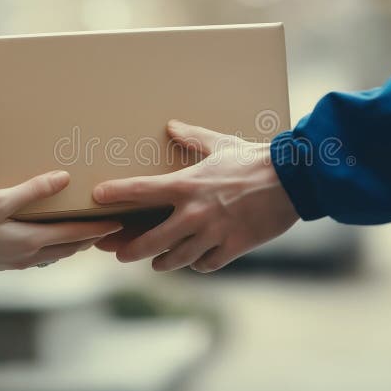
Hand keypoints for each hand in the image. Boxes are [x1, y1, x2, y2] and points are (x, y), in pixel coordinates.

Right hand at [0, 171, 121, 269]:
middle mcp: (26, 256)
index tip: (119, 223)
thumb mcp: (0, 199)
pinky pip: (37, 256)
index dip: (99, 228)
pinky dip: (52, 247)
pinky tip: (48, 239)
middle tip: (107, 228)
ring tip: (83, 232)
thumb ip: (33, 190)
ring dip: (71, 244)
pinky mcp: (1, 262)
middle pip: (68, 248)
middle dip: (89, 238)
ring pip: (53, 254)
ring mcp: (13, 262)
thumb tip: (63, 178)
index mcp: (30, 241)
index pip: (75, 234)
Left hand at [93, 120, 299, 271]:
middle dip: (130, 249)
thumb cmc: (254, 159)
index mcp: (187, 185)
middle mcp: (193, 214)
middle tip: (120, 253)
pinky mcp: (232, 248)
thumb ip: (192, 137)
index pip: (140, 191)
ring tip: (156, 263)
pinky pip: (205, 264)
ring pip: (175, 259)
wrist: (292, 179)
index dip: (115, 195)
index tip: (97, 198)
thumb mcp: (220, 144)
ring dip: (162, 262)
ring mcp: (212, 234)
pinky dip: (198, 264)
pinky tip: (196, 261)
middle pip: (149, 241)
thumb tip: (171, 126)